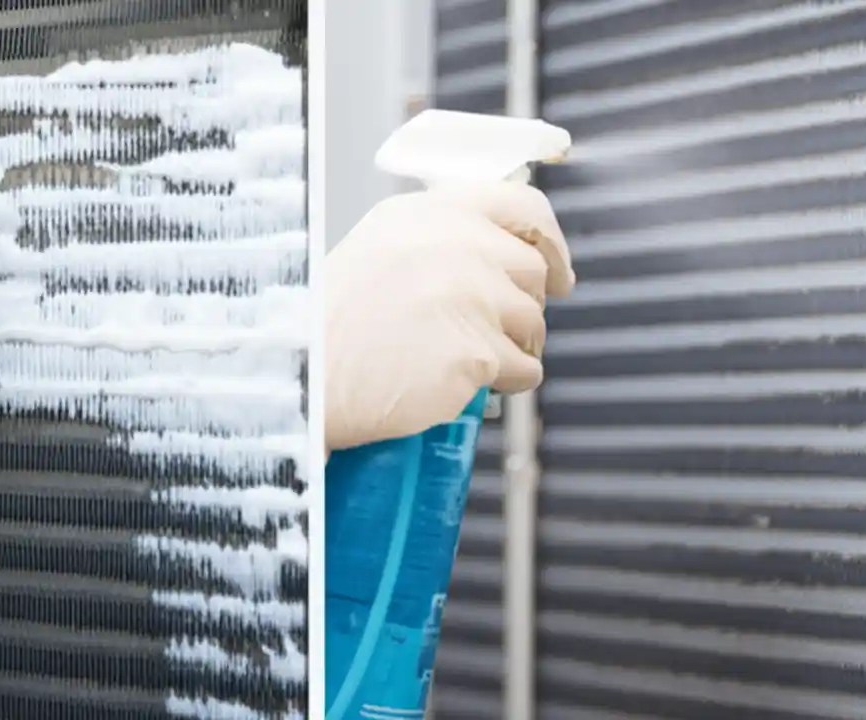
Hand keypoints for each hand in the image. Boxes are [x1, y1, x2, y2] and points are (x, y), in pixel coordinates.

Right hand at [325, 182, 573, 451]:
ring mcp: (471, 296)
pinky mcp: (477, 350)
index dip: (551, 241)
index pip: (523, 207)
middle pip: (533, 273)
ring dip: (512, 348)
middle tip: (490, 333)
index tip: (559, 272)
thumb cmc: (336, 325)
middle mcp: (457, 244)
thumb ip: (443, 237)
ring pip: (533, 324)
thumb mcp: (383, 248)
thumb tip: (510, 254)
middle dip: (521, 306)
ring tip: (463, 361)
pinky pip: (524, 370)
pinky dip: (505, 383)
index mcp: (431, 212)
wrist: (306, 378)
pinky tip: (464, 383)